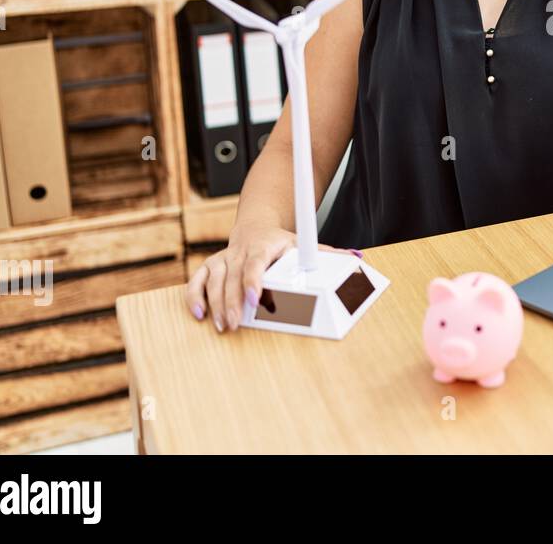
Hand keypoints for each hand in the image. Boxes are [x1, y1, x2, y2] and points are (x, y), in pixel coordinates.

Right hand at [184, 224, 360, 332]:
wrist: (256, 227)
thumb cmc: (282, 243)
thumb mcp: (303, 245)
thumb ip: (327, 255)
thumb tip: (357, 260)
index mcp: (264, 245)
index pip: (256, 263)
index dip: (253, 281)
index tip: (256, 299)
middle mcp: (240, 250)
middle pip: (232, 277)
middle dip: (232, 302)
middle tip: (235, 325)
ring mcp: (224, 258)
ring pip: (213, 280)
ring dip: (215, 304)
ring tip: (222, 325)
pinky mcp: (211, 265)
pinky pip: (197, 280)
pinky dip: (195, 297)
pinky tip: (200, 315)